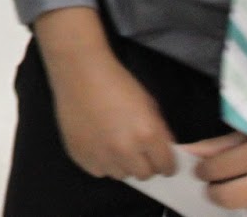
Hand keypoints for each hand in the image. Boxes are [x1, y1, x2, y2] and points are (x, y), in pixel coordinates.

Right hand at [47, 52, 176, 180]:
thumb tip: (163, 151)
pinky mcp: (80, 155)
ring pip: (120, 174)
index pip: (166, 167)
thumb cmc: (117, 82)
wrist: (79, 71)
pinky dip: (100, 161)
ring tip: (112, 142)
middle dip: (144, 163)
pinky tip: (96, 142)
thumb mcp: (148, 103)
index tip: (159, 158)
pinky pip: (98, 170)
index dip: (165, 162)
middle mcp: (125, 150)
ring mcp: (100, 155)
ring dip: (121, 163)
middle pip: (144, 175)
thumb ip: (159, 131)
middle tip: (135, 148)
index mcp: (147, 135)